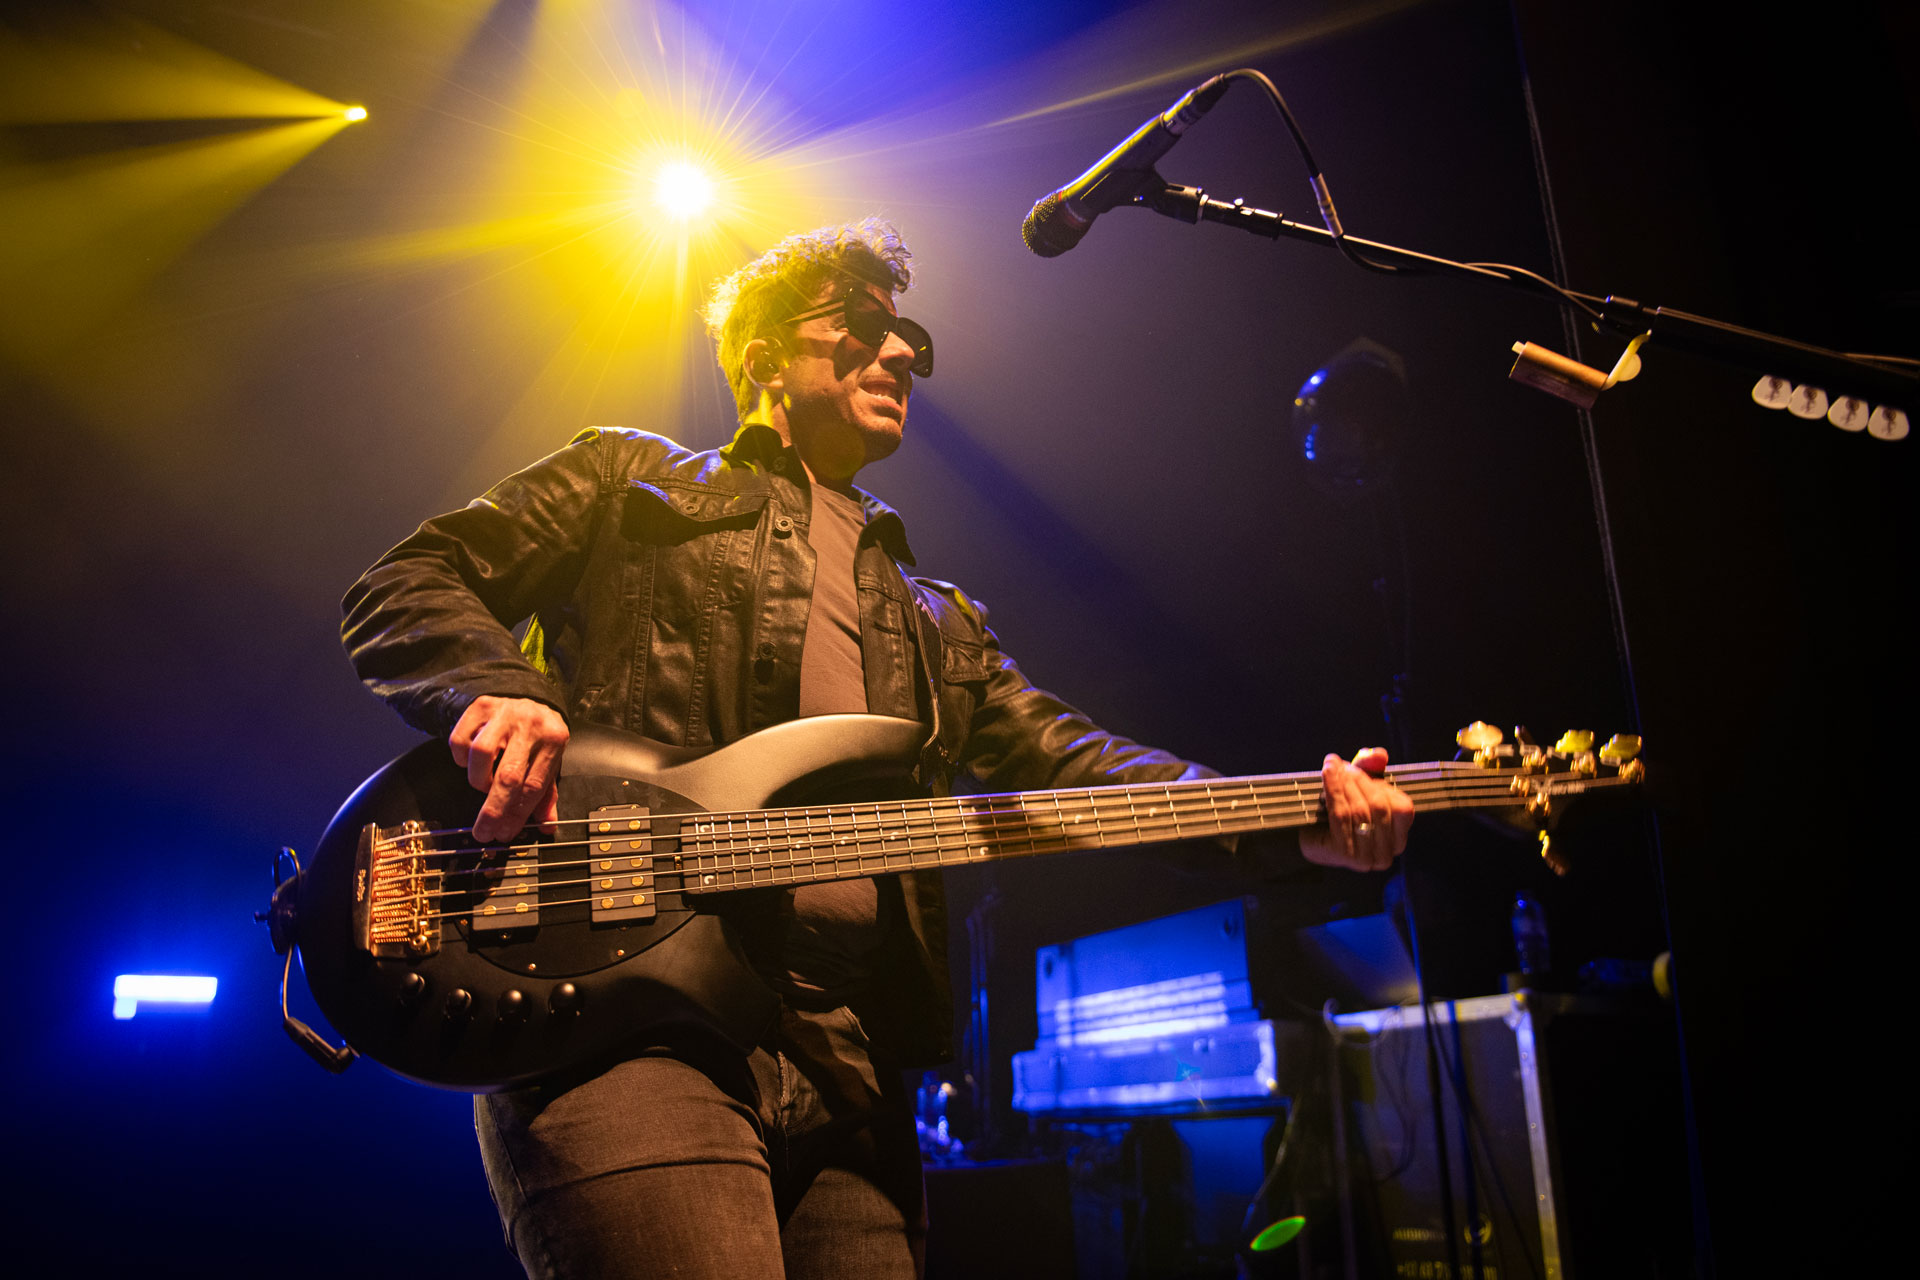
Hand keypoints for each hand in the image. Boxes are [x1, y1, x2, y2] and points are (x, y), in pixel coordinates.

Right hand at [449, 696, 568, 842]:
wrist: (525, 694)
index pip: (534, 785)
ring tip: (483, 784)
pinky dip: (461, 758)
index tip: (504, 833)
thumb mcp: (548, 760)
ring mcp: (504, 712)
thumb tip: (546, 826)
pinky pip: (460, 739)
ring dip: (478, 778)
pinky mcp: (481, 706)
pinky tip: (470, 761)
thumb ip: (546, 793)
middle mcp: (530, 724)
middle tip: (483, 831)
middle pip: (508, 775)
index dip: (517, 814)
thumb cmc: (537, 735)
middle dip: (494, 809)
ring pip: (481, 754)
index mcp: (554, 739)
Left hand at [1298, 747, 1413, 871]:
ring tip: (1332, 767)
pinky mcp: (1343, 854)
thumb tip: (1379, 754)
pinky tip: (1327, 775)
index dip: (1382, 785)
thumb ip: (1371, 768)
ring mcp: (1365, 858)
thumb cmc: (1339, 810)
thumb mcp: (1358, 787)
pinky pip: (1341, 816)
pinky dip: (1334, 791)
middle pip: (1379, 808)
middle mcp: (1386, 854)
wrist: (1308, 836)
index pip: (1403, 809)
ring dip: (1344, 783)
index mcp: (1398, 839)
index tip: (1357, 767)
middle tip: (1341, 765)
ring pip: (1359, 811)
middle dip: (1359, 781)